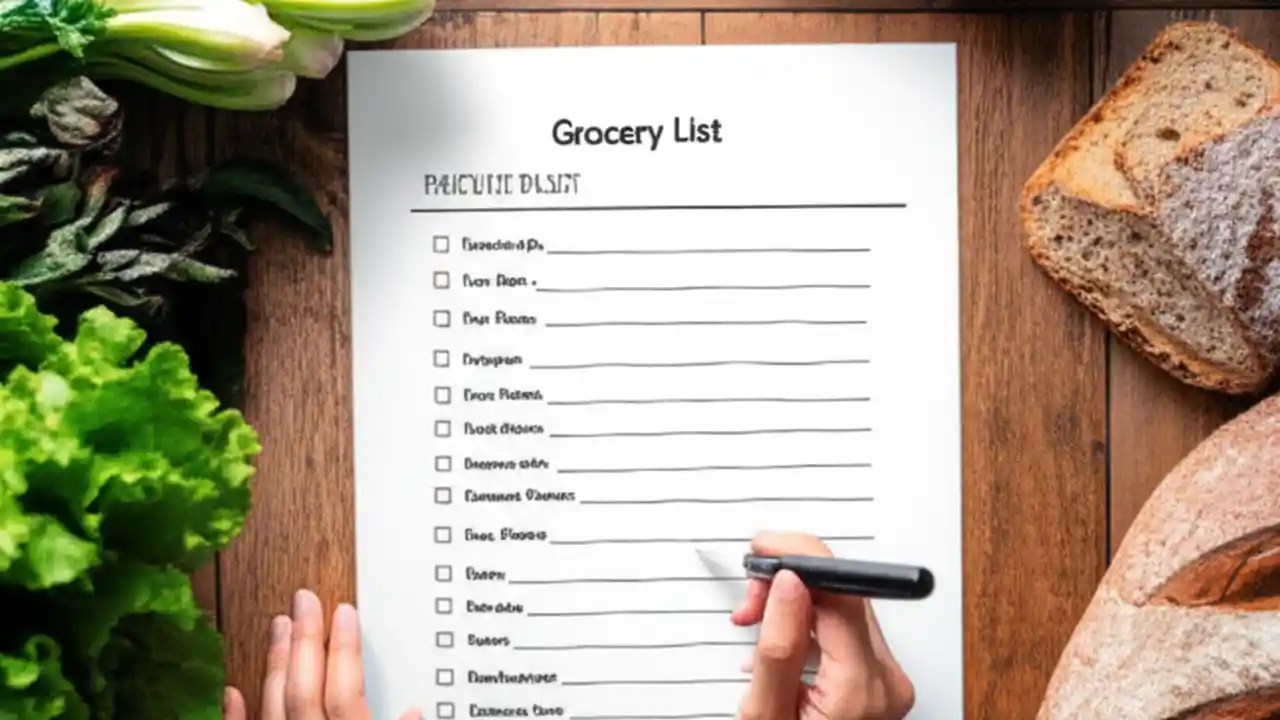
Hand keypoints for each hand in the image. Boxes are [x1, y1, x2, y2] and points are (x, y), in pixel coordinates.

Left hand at [223, 589, 420, 719]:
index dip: (346, 650)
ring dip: (276, 664)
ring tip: (280, 625)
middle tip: (304, 601)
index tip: (345, 613)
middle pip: (305, 691)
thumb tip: (415, 712)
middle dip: (306, 641)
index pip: (346, 694)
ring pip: (273, 706)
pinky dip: (235, 714)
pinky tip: (232, 691)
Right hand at [732, 533, 914, 719]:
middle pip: (844, 596)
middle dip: (789, 583)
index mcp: (864, 688)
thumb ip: (777, 645)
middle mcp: (888, 682)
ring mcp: (888, 684)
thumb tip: (786, 582)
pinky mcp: (878, 684)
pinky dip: (808, 625)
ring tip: (755, 625)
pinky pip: (844, 633)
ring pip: (843, 609)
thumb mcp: (767, 714)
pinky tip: (778, 640)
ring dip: (795, 603)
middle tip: (747, 601)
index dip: (800, 557)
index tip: (766, 549)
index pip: (841, 592)